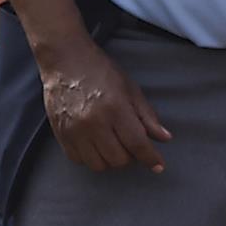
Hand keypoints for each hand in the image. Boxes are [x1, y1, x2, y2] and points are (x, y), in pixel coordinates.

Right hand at [36, 37, 169, 172]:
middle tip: (130, 145)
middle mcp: (93, 123)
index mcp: (115, 110)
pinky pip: (78, 159)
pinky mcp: (60, 132)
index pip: (137, 144)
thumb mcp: (131, 90)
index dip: (151, 159)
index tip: (158, 166)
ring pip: (99, 165)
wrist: (64, 59)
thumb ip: (147, 117)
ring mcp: (74, 130)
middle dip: (130, 157)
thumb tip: (165, 138)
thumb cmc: (101, 72)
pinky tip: (95, 145)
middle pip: (118, 159)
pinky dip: (90, 158)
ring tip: (113, 145)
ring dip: (110, 160)